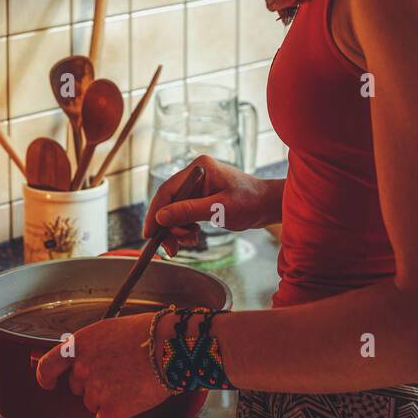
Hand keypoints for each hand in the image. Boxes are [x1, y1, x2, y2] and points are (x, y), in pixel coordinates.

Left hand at [34, 312, 173, 417]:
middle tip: (117, 374)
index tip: (49, 382)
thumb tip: (84, 363)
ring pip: (92, 404)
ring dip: (107, 398)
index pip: (48, 365)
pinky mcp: (110, 411)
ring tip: (130, 383)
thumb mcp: (109, 330)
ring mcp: (95, 391)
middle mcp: (82, 369)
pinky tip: (131, 399)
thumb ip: (91, 348)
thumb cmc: (147, 333)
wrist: (170, 347)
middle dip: (93, 383)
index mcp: (80, 345)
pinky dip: (116, 415)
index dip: (46, 376)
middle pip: (77, 387)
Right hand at [144, 154, 280, 255]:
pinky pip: (184, 213)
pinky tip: (193, 237)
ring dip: (177, 230)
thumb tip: (161, 217)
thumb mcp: (219, 209)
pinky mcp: (201, 197)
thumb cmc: (250, 202)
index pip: (167, 190)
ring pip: (174, 211)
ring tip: (189, 242)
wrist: (268, 206)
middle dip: (168, 227)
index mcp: (198, 169)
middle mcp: (195, 175)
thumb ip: (189, 211)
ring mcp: (197, 186)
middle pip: (168, 202)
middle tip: (172, 248)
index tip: (149, 234)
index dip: (155, 213)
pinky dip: (185, 228)